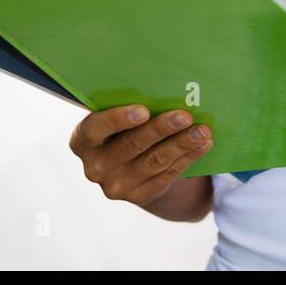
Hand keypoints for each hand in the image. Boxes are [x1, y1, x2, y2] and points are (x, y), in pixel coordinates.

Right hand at [69, 104, 212, 206]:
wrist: (130, 168)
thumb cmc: (125, 129)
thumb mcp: (118, 119)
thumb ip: (129, 107)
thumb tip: (165, 88)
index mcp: (83, 141)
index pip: (94, 129)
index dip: (117, 120)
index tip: (144, 110)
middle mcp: (95, 167)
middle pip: (131, 145)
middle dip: (161, 129)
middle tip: (185, 116)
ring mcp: (116, 186)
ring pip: (154, 161)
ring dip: (181, 144)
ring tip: (202, 130)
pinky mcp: (139, 196)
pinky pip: (167, 175)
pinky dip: (188, 157)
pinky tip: (203, 144)